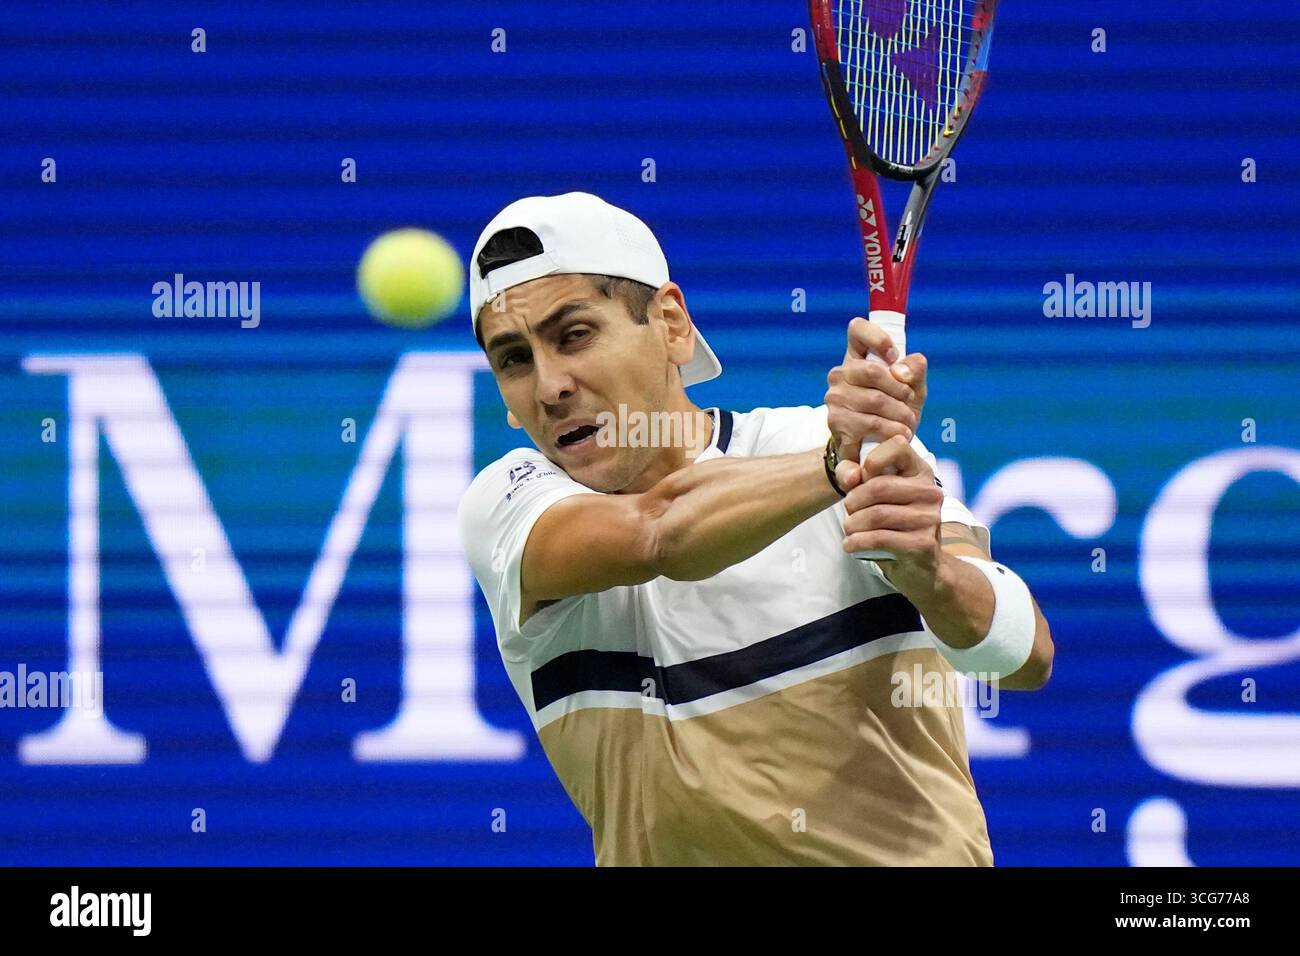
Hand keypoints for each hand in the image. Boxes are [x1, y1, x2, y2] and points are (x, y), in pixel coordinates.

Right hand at [826, 317, 927, 466]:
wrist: (876, 447)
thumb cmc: (894, 410)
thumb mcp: (912, 388)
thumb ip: (914, 371)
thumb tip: (900, 371)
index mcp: (857, 357)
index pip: (858, 330)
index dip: (877, 338)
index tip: (894, 356)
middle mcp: (840, 374)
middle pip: (872, 371)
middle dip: (899, 389)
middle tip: (909, 401)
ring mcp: (835, 398)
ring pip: (875, 400)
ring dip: (900, 414)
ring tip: (908, 423)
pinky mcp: (836, 422)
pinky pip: (871, 423)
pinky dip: (891, 430)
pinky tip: (898, 434)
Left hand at [839, 434, 942, 576]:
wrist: (919, 566)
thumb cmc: (892, 523)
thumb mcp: (876, 494)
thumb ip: (856, 476)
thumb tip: (850, 476)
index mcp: (920, 471)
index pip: (897, 445)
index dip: (870, 460)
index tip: (860, 480)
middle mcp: (930, 491)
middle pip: (878, 487)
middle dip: (853, 502)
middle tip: (848, 513)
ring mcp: (929, 518)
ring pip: (876, 515)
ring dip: (852, 525)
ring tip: (849, 529)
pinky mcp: (923, 543)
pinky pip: (879, 538)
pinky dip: (856, 542)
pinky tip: (850, 544)